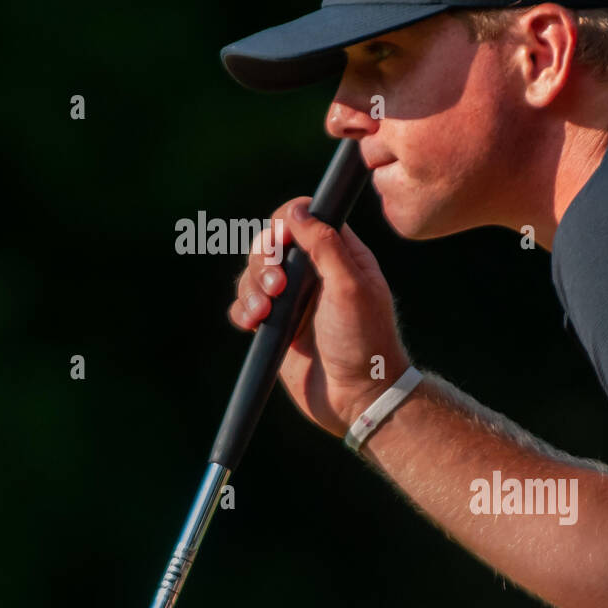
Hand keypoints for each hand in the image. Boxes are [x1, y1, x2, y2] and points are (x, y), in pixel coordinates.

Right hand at [227, 196, 411, 437]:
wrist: (358, 397)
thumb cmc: (365, 341)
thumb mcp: (351, 287)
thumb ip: (325, 245)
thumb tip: (297, 210)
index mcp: (340, 255)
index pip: (304, 218)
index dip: (285, 223)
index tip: (281, 242)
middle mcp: (315, 273)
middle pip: (271, 244)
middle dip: (264, 260)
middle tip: (278, 287)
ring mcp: (294, 300)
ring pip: (254, 274)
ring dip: (251, 288)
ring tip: (263, 312)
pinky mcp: (277, 327)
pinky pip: (245, 307)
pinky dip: (243, 310)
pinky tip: (253, 323)